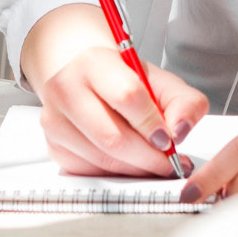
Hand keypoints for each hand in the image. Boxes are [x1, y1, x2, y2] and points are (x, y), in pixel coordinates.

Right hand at [36, 46, 209, 177]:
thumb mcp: (160, 80)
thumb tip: (181, 131)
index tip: (171, 140)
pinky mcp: (53, 145)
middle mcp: (66, 88)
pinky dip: (117, 174)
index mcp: (94, 62)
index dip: (153, 124)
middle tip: (170, 163)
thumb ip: (184, 102)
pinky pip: (90, 171)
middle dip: (149, 158)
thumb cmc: (123, 79)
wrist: (84, 76)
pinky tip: (130, 163)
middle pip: (113, 137)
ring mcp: (55, 119)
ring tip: (154, 163)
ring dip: (136, 169)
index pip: (127, 96)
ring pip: (102, 159)